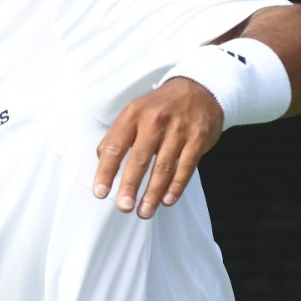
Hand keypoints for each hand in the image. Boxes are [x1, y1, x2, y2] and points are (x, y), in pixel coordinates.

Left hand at [92, 77, 222, 218]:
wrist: (200, 89)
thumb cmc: (161, 106)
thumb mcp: (136, 111)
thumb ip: (118, 135)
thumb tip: (102, 161)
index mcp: (134, 114)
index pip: (114, 146)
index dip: (106, 171)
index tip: (100, 192)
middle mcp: (155, 121)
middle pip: (139, 159)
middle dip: (130, 186)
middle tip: (123, 207)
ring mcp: (178, 130)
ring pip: (163, 167)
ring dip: (153, 193)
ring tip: (144, 211)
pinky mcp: (198, 138)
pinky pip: (186, 167)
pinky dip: (176, 186)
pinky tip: (167, 200)